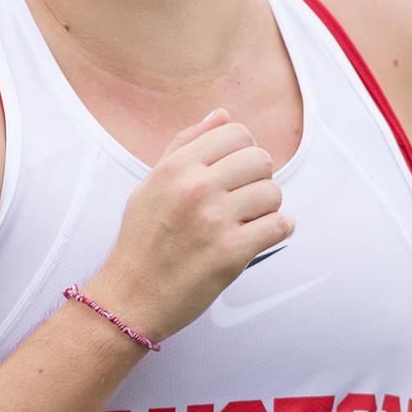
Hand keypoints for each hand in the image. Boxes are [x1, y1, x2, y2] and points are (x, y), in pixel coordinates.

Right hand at [86, 107, 292, 341]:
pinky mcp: (232, 253)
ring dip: (268, 208)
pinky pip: (280, 226)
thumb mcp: (151, 183)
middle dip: (259, 178)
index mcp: (176, 166)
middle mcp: (196, 187)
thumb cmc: (141, 241)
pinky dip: (278, 231)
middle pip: (260, 159)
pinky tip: (259, 236)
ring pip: (273, 193)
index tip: (237, 171)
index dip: (243, 150)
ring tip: (249, 220)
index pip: (236, 132)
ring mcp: (215, 220)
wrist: (130, 296)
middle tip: (245, 198)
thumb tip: (222, 114)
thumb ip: (185, 144)